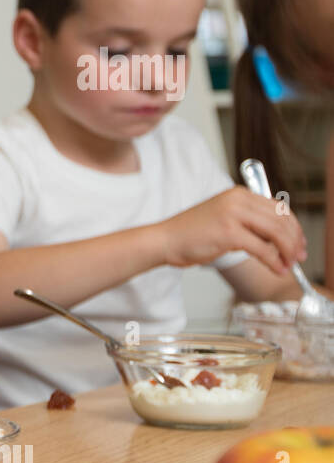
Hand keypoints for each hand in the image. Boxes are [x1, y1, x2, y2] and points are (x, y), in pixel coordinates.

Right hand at [158, 187, 306, 274]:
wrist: (164, 240)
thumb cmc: (190, 233)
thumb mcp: (224, 218)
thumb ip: (249, 221)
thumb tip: (277, 237)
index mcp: (238, 194)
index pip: (278, 208)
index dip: (294, 227)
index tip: (298, 243)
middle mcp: (238, 200)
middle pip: (281, 220)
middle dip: (295, 241)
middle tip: (298, 256)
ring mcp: (233, 215)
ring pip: (276, 233)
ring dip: (287, 251)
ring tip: (289, 265)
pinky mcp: (229, 233)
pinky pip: (262, 248)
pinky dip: (274, 261)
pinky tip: (277, 269)